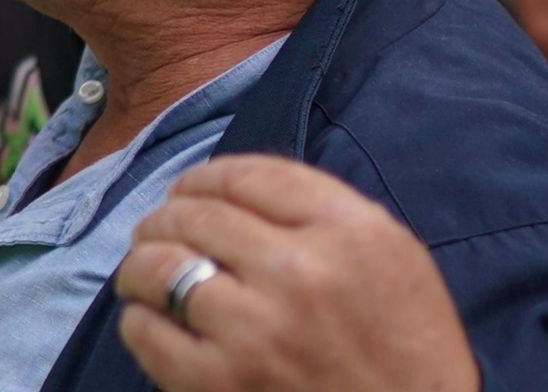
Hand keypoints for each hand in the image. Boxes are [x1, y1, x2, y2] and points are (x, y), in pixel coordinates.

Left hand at [113, 155, 477, 391]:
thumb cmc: (408, 355)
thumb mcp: (395, 262)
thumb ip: (324, 215)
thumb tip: (234, 190)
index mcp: (351, 233)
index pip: (250, 175)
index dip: (205, 177)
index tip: (190, 189)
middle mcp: (300, 272)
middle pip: (198, 214)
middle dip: (166, 217)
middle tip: (159, 229)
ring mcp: (255, 329)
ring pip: (159, 264)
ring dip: (141, 262)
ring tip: (143, 270)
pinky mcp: (219, 381)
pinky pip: (146, 329)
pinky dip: (139, 318)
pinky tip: (151, 319)